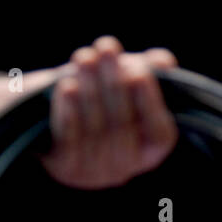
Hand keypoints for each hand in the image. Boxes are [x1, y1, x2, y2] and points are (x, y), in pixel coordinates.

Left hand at [42, 37, 178, 188]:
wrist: (57, 112)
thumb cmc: (103, 93)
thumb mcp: (128, 77)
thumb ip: (150, 68)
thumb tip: (163, 62)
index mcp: (150, 149)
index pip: (160, 134)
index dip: (150, 104)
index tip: (139, 72)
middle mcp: (126, 166)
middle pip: (123, 127)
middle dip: (114, 85)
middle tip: (106, 49)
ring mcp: (96, 173)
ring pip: (96, 130)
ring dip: (90, 91)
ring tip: (84, 58)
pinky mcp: (67, 169)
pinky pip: (70, 140)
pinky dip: (70, 112)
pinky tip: (68, 88)